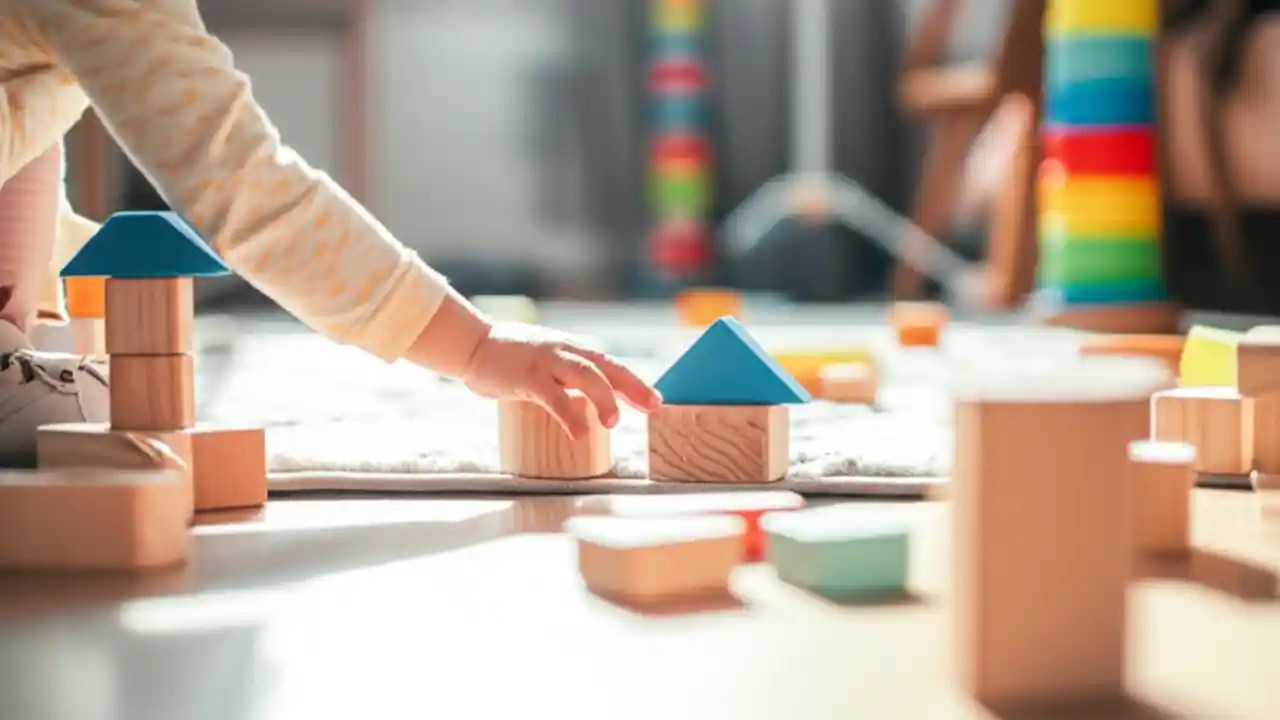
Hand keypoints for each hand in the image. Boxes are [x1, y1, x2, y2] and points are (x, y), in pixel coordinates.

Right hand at [462, 322, 661, 437]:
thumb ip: (566, 377)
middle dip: (633, 386)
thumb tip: (588, 403)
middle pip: (607, 367)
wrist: (472, 345)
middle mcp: (565, 350)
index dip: (634, 382)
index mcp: (572, 349)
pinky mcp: (527, 376)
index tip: (654, 401)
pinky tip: (581, 434)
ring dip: (604, 397)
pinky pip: (554, 397)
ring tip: (615, 422)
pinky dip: (570, 416)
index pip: (611, 364)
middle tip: (652, 407)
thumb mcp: (546, 363)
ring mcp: (547, 361)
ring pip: (585, 376)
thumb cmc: (510, 359)